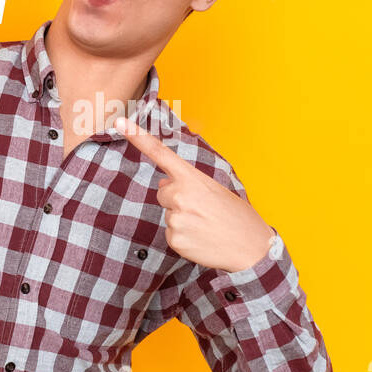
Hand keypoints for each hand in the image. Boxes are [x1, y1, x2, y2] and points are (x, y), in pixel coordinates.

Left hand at [116, 116, 273, 273]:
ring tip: (207, 225)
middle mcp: (180, 196)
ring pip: (168, 214)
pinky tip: (202, 239)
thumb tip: (164, 183)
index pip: (160, 153)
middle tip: (203, 209)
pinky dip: (184, 237)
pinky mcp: (174, 239)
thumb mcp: (216, 190)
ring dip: (183, 218)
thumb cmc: (237, 216)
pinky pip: (171, 234)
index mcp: (192, 178)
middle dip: (177, 198)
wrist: (251, 247)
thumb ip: (187, 183)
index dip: (138, 137)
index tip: (120, 124)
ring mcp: (175, 218)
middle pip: (163, 192)